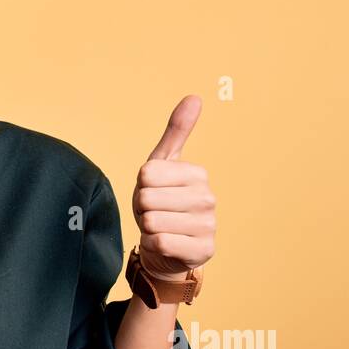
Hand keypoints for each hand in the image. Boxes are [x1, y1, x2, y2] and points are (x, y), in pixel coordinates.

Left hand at [132, 95, 216, 281]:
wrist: (170, 248)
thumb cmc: (163, 202)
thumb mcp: (164, 165)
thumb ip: (176, 131)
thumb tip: (194, 97)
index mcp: (198, 173)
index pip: (146, 173)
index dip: (141, 186)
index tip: (153, 192)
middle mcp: (208, 197)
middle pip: (146, 197)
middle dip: (142, 208)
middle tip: (155, 213)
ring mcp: (208, 225)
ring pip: (151, 221)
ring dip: (146, 227)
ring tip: (159, 227)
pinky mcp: (202, 251)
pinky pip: (159, 242)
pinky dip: (152, 244)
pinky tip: (164, 244)